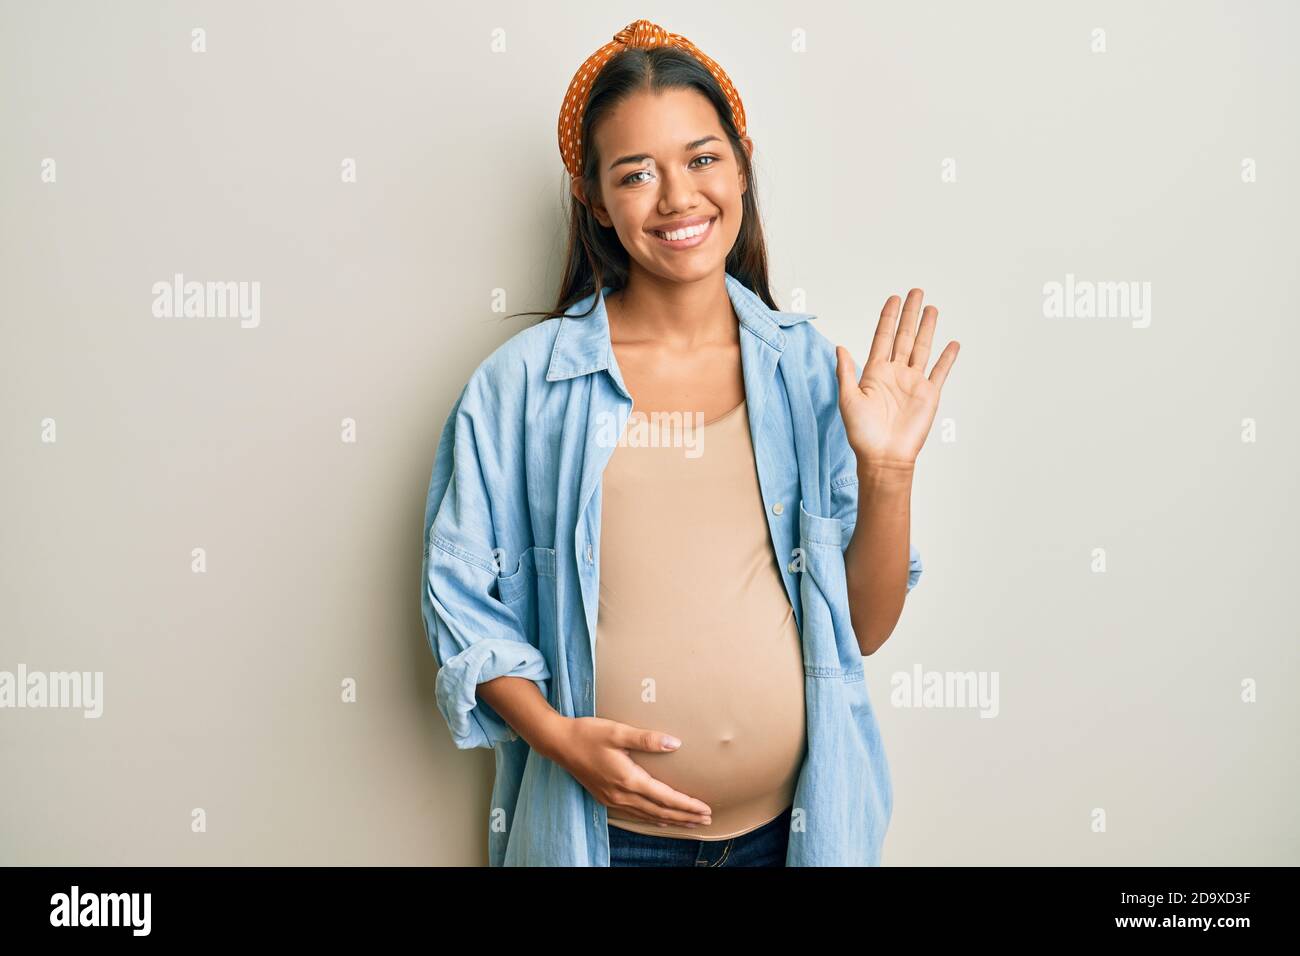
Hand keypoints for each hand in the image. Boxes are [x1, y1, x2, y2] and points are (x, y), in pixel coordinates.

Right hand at [550, 717, 712, 826]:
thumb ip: (647, 739)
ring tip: (690, 823)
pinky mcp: (605, 797)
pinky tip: (659, 819)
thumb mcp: (618, 731)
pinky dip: (652, 819)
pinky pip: (635, 814)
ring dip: (671, 820)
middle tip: (706, 819)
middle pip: (660, 812)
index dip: (687, 805)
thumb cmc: (587, 733)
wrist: (558, 742)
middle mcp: (621, 794)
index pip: (665, 798)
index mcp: (628, 779)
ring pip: (648, 816)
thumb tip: (675, 743)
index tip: (705, 808)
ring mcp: (612, 799)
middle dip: (685, 817)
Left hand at [835, 288, 958, 467]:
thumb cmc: (862, 434)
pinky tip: (952, 343)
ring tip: (932, 308)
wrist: (884, 457)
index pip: (883, 338)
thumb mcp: (848, 399)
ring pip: (922, 348)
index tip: (894, 299)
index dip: (888, 318)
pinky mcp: (929, 395)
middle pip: (904, 337)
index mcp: (874, 373)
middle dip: (909, 314)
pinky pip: (940, 371)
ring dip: (927, 328)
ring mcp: (913, 383)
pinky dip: (947, 357)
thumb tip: (838, 348)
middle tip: (916, 292)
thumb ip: (846, 372)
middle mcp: (895, 374)